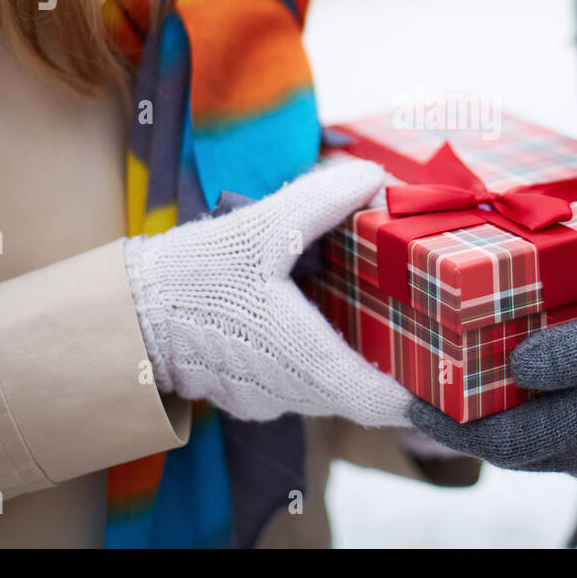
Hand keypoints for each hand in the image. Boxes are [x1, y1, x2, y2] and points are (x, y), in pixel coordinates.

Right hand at [124, 158, 412, 426]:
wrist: (128, 312)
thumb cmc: (194, 277)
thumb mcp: (260, 228)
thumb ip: (319, 200)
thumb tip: (373, 176)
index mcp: (302, 359)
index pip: (379, 401)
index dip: (419, 396)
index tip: (448, 377)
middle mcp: (291, 393)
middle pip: (361, 396)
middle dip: (395, 369)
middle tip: (426, 333)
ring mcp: (268, 400)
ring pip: (330, 391)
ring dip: (355, 363)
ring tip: (384, 321)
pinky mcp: (249, 395)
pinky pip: (299, 386)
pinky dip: (320, 361)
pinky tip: (325, 322)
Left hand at [410, 288, 576, 502]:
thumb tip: (518, 362)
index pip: (499, 441)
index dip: (448, 422)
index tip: (409, 396)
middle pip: (519, 444)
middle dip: (479, 412)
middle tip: (446, 370)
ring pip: (553, 442)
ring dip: (524, 411)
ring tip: (502, 363)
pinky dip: (563, 415)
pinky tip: (565, 378)